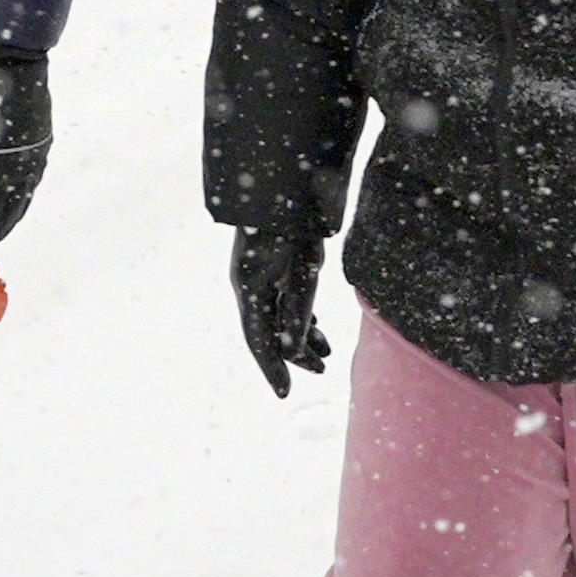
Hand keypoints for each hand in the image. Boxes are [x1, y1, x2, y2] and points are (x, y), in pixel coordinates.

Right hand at [231, 227, 329, 396]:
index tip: (284, 393)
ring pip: (277, 316)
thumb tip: (295, 347)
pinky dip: (300, 316)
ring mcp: (258, 274)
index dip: (272, 368)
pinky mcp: (270, 265)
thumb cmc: (294, 224)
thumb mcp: (303, 270)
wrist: (285, 183)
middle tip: (321, 370)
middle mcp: (250, 283)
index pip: (259, 339)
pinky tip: (316, 327)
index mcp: (250, 287)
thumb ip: (298, 310)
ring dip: (301, 336)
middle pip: (268, 330)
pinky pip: (282, 300)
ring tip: (326, 354)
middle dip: (294, 354)